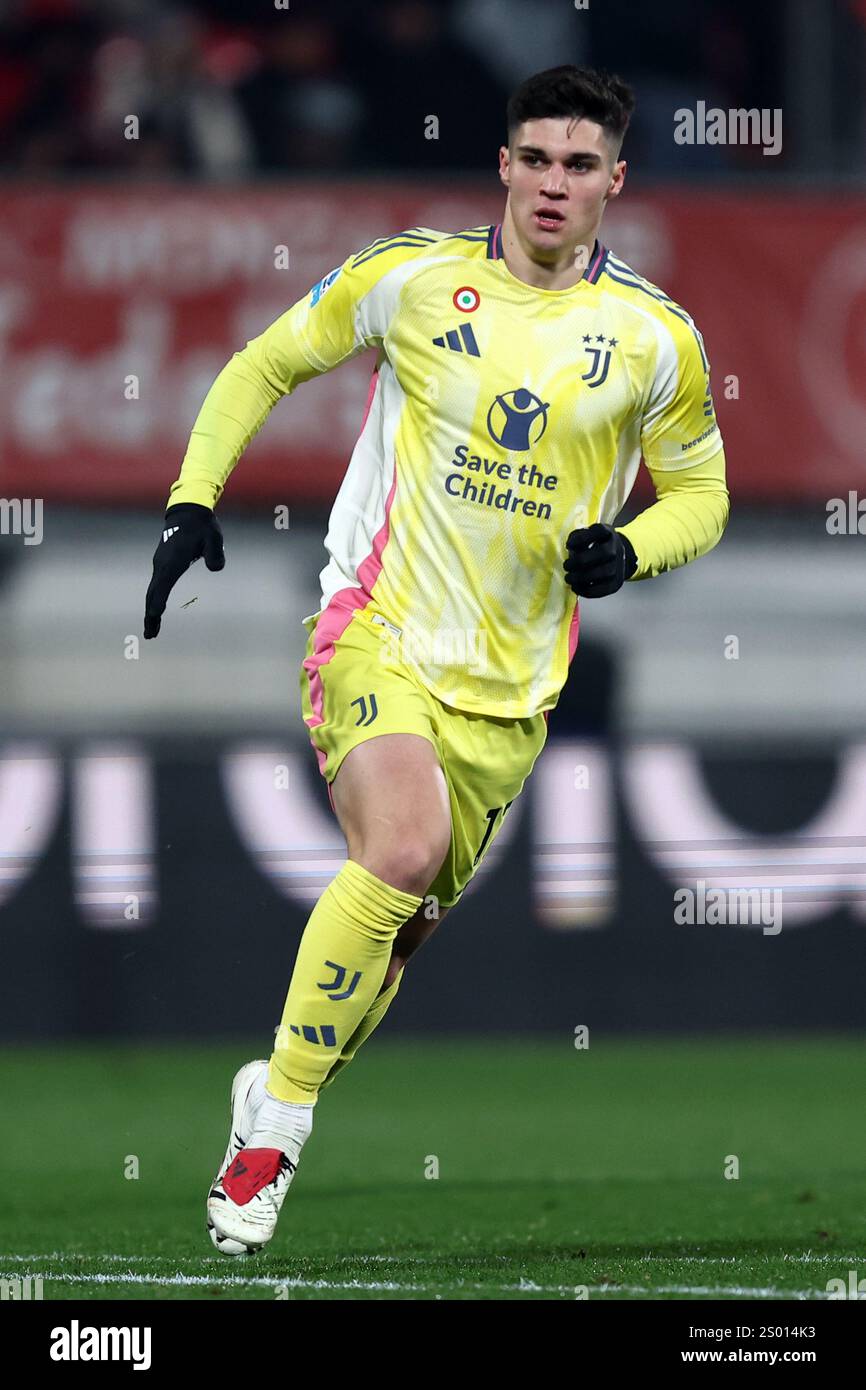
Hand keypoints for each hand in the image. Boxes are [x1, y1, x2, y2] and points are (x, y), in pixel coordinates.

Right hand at [144, 503, 224, 637]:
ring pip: (152, 592)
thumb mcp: (214, 538)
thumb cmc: (202, 526)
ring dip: (150, 611)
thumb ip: (216, 554)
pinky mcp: (161, 565)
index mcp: (173, 561)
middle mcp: (162, 564)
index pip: (164, 584)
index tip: (154, 615)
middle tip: (150, 635)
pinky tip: (156, 612)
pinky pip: (156, 587)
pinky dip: (153, 601)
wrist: (187, 512)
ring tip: (152, 631)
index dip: (159, 600)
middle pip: (152, 594)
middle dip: (151, 615)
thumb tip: (216, 568)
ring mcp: (159, 565)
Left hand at [563, 522, 636, 597]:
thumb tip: (571, 547)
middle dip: (581, 561)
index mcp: (607, 532)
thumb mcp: (586, 535)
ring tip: (569, 578)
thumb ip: (576, 538)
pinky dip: (588, 591)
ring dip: (582, 578)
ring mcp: (619, 566)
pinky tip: (576, 588)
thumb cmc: (594, 546)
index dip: (582, 538)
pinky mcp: (617, 583)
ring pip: (604, 573)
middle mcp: (616, 548)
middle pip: (604, 553)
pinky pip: (604, 589)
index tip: (568, 545)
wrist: (614, 558)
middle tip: (566, 566)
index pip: (599, 531)